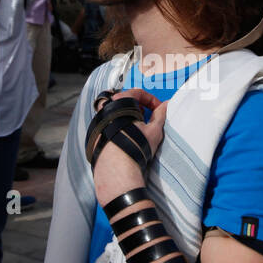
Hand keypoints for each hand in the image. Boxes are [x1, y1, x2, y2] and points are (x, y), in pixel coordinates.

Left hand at [92, 89, 166, 205]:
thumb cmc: (134, 147)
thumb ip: (161, 114)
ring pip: (117, 114)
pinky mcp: (96, 135)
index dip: (152, 100)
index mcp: (119, 102)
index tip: (159, 109)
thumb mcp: (154, 130)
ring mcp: (98, 122)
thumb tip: (166, 105)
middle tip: (149, 119)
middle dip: (140, 109)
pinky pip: (110, 125)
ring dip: (129, 118)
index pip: (138, 93)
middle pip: (125, 102)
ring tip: (139, 130)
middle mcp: (105, 109)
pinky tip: (128, 138)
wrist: (116, 170)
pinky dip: (120, 128)